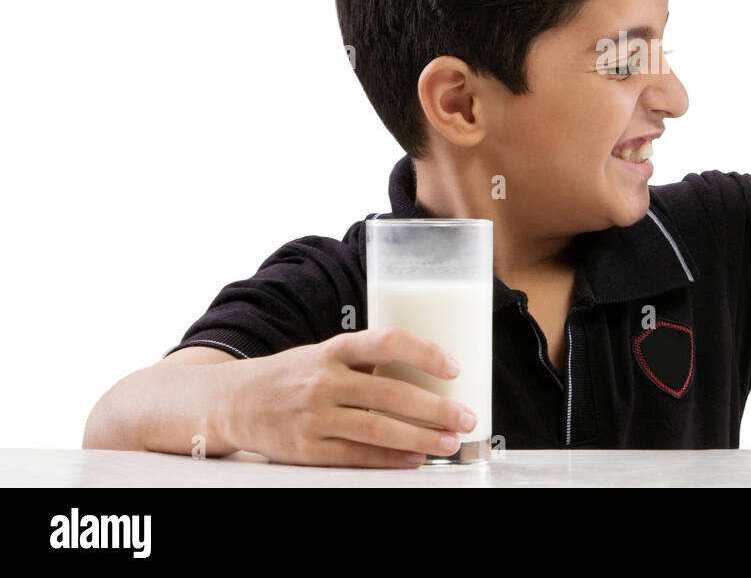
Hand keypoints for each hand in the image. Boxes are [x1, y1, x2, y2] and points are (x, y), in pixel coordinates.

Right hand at [227, 328, 479, 467]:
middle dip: (436, 408)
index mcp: (334, 349)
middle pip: (390, 393)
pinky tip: (415, 460)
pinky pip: (356, 456)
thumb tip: (425, 375)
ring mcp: (314, 416)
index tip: (454, 368)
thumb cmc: (293, 376)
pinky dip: (390, 460)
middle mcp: (324, 380)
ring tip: (449, 443)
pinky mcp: (306, 449)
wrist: (232, 401)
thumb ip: (366, 362)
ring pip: (377, 429)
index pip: (387, 342)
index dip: (424, 353)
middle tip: (467, 417)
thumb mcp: (325, 355)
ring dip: (420, 438)